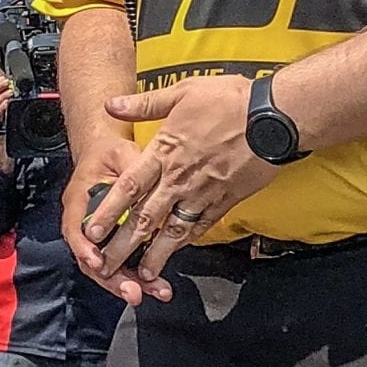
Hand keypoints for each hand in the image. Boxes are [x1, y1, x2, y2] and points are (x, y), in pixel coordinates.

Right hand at [61, 136, 157, 306]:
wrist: (105, 154)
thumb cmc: (111, 152)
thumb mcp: (120, 153)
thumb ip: (130, 169)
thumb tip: (144, 185)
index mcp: (78, 201)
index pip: (75, 230)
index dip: (86, 250)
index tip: (99, 264)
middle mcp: (83, 224)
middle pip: (91, 260)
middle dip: (113, 279)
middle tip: (134, 293)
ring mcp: (97, 237)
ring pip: (106, 268)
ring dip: (128, 282)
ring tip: (155, 293)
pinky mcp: (113, 242)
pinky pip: (120, 263)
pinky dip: (136, 275)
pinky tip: (156, 286)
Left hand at [87, 78, 281, 290]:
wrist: (274, 117)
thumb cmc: (230, 100)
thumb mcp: (182, 91)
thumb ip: (143, 104)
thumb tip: (111, 105)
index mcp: (165, 152)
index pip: (128, 187)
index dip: (107, 212)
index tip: (91, 232)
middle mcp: (180, 178)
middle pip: (145, 218)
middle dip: (123, 246)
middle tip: (106, 268)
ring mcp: (203, 192)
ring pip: (173, 230)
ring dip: (156, 254)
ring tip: (142, 274)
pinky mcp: (226, 200)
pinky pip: (201, 225)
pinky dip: (187, 240)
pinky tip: (178, 251)